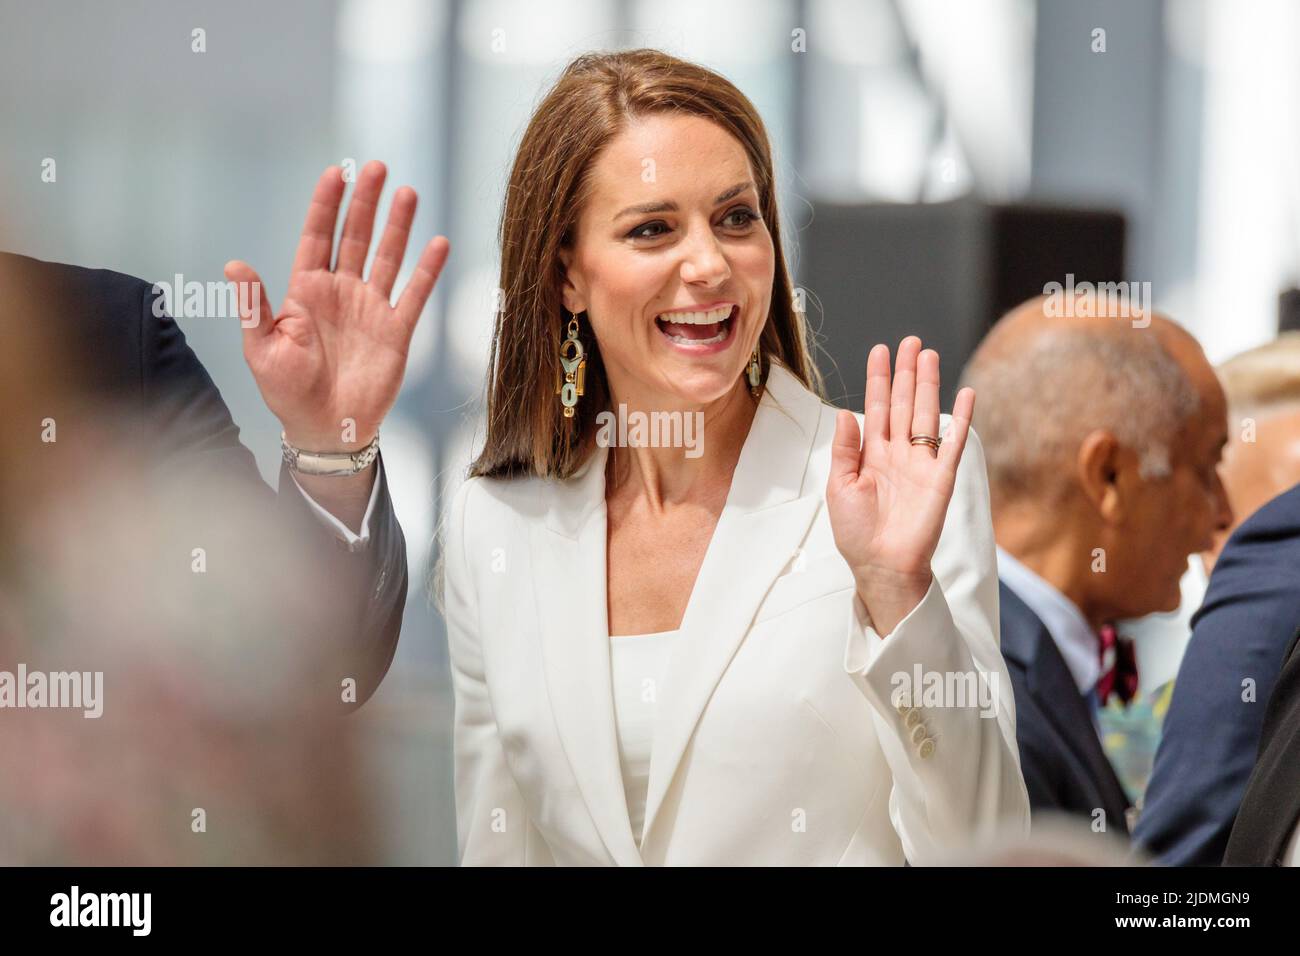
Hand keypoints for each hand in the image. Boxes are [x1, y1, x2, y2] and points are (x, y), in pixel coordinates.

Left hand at [225, 161, 449, 452]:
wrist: (325, 429)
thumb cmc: (286, 392)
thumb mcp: (261, 349)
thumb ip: (255, 305)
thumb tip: (235, 265)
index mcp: (306, 291)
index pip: (317, 236)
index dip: (326, 204)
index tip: (335, 173)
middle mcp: (340, 292)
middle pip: (354, 236)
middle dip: (365, 201)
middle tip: (376, 167)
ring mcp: (370, 309)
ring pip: (386, 256)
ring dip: (397, 226)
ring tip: (407, 192)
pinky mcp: (395, 331)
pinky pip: (414, 294)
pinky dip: (427, 270)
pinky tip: (438, 243)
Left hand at [826, 336, 974, 635]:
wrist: (881, 565)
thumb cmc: (856, 533)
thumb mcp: (840, 487)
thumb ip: (845, 449)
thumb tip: (843, 413)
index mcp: (871, 455)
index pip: (875, 407)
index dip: (877, 379)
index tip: (879, 350)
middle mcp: (898, 453)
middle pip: (903, 403)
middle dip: (906, 372)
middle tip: (910, 341)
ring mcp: (921, 463)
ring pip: (926, 414)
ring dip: (929, 385)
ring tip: (929, 355)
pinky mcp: (942, 478)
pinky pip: (953, 442)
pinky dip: (961, 419)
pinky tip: (966, 394)